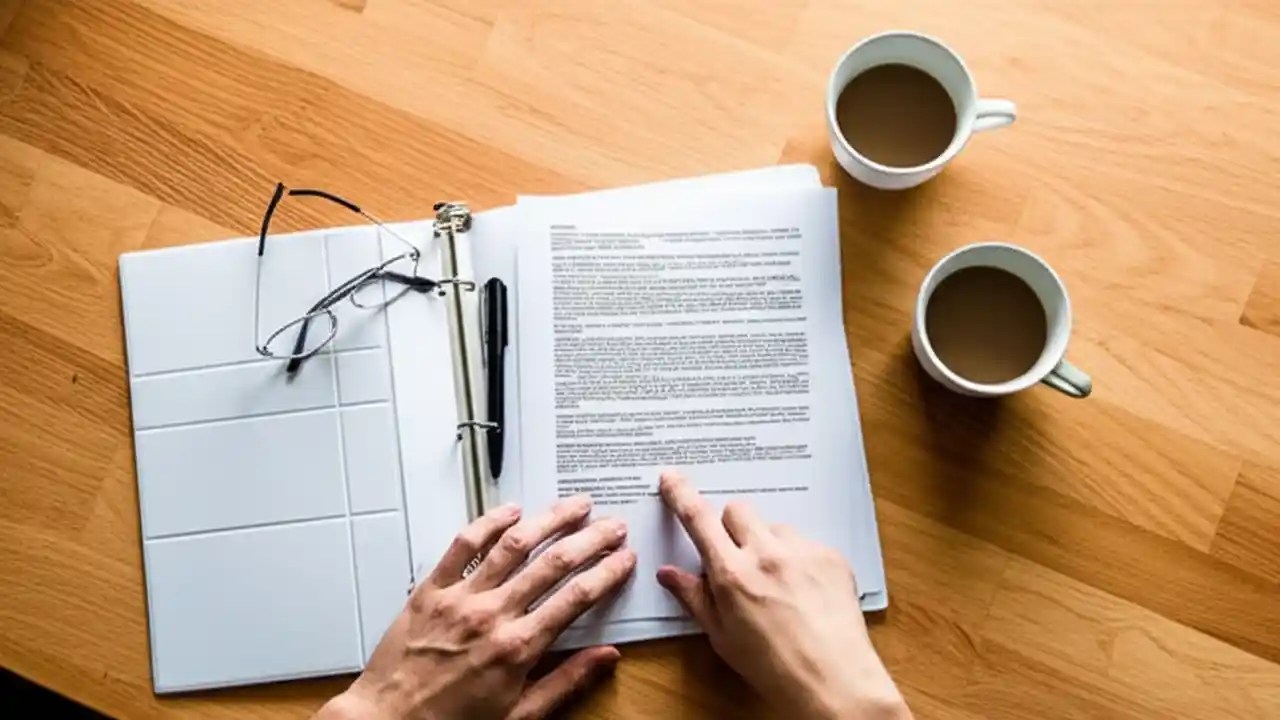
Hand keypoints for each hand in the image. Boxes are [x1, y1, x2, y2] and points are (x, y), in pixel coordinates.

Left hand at [316, 496, 635, 719]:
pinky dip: (489, 522)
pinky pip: (463, 545)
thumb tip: (607, 657)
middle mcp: (493, 615)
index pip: (577, 597)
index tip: (625, 558)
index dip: (607, 573)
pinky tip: (511, 510)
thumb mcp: (520, 716)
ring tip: (575, 505)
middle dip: (591, 539)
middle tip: (613, 525)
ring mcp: (461, 598)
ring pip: (514, 545)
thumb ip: (567, 682)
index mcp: (519, 648)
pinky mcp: (431, 589)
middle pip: (554, 563)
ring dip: (550, 520)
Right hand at [656, 472, 909, 719]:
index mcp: (732, 574)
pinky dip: (799, 558)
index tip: (672, 478)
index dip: (681, 494)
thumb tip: (669, 573)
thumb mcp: (722, 636)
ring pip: (774, 526)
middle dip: (730, 526)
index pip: (698, 519)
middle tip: (736, 555)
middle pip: (737, 509)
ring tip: (778, 582)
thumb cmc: (774, 666)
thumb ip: (694, 597)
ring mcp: (802, 551)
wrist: (833, 679)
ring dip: (768, 543)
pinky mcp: (830, 555)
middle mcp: (766, 554)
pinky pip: (805, 542)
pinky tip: (804, 590)